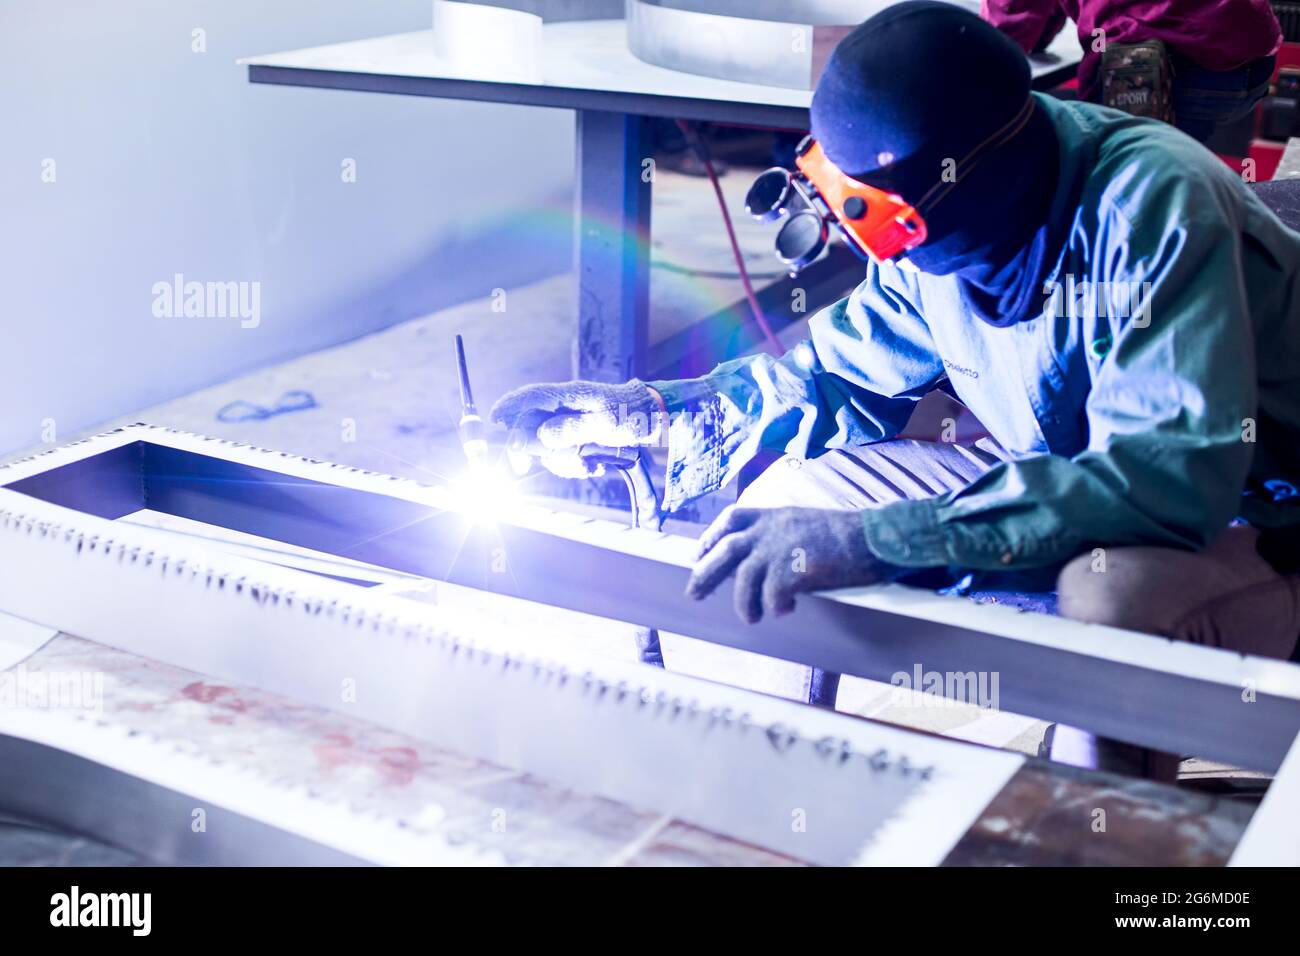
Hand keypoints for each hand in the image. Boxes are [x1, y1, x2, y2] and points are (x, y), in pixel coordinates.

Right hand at [490, 380, 660, 478]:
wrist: (653, 419)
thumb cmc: (632, 416)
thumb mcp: (604, 425)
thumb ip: (570, 429)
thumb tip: (540, 435)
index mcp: (568, 395)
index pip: (528, 397)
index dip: (507, 408)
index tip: (492, 424)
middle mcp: (563, 406)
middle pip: (529, 424)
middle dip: (526, 448)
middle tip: (519, 468)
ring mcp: (568, 420)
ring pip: (545, 443)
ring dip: (558, 461)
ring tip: (585, 466)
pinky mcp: (576, 434)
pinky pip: (562, 452)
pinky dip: (572, 464)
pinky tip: (592, 466)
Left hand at [686, 506, 891, 622]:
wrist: (877, 537)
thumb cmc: (849, 535)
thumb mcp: (806, 522)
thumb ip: (782, 534)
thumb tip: (763, 559)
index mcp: (774, 515)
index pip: (731, 519)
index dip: (710, 537)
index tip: (699, 554)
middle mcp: (771, 530)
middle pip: (725, 550)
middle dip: (704, 573)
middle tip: (693, 594)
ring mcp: (781, 549)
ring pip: (743, 580)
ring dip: (743, 604)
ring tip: (752, 618)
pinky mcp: (794, 570)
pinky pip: (772, 596)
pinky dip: (775, 607)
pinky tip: (788, 610)